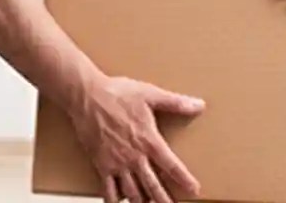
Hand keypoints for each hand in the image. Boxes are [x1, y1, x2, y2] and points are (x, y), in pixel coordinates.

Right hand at [68, 75, 205, 202]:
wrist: (86, 96)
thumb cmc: (118, 93)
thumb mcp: (150, 94)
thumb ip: (175, 103)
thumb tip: (199, 105)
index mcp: (149, 140)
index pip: (171, 166)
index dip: (184, 180)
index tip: (194, 190)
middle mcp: (134, 157)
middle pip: (153, 186)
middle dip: (164, 200)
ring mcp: (117, 163)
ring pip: (132, 192)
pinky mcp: (101, 165)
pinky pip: (108, 190)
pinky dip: (114, 201)